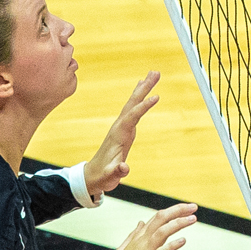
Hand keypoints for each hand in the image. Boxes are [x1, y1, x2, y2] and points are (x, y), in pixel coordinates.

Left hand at [85, 72, 160, 197]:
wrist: (93, 175)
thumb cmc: (103, 176)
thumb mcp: (110, 176)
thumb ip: (117, 172)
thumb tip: (125, 168)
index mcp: (118, 135)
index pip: (132, 117)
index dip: (143, 107)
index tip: (156, 96)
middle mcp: (119, 127)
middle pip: (132, 103)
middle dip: (144, 88)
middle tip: (156, 73)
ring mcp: (122, 126)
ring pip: (133, 103)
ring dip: (143, 88)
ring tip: (153, 74)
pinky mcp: (125, 128)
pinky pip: (133, 108)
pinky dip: (139, 96)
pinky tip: (143, 89)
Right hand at [98, 202, 196, 249]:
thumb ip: (133, 236)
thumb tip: (141, 222)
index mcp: (138, 238)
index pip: (157, 218)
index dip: (173, 211)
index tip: (187, 208)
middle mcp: (142, 241)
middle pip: (160, 219)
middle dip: (178, 210)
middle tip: (194, 207)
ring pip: (162, 231)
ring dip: (178, 223)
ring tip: (193, 219)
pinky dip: (173, 245)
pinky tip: (183, 241)